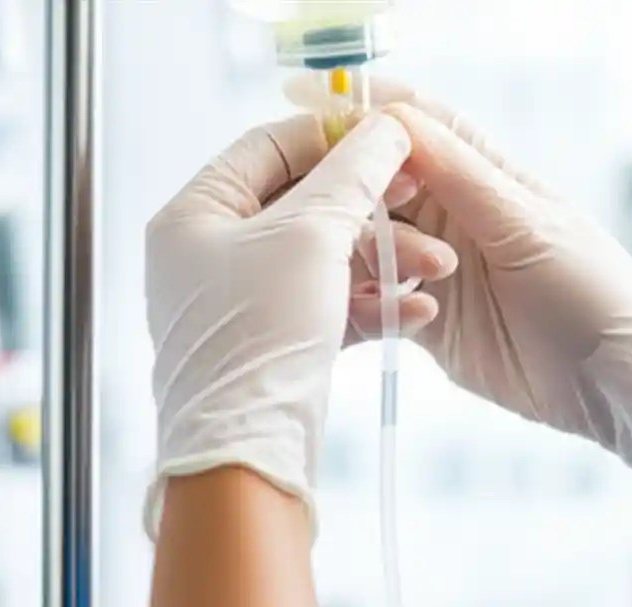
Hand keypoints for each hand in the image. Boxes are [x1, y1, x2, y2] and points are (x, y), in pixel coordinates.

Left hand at [143, 113, 456, 539]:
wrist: (247, 455)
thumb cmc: (259, 338)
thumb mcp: (312, 237)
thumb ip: (354, 172)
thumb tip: (387, 125)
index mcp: (196, 213)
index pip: (269, 145)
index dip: (333, 136)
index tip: (389, 138)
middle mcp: (210, 252)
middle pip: (305, 202)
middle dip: (374, 209)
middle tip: (423, 201)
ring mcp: (243, 301)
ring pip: (325, 257)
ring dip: (385, 259)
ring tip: (435, 269)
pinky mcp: (274, 344)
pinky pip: (327, 305)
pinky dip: (371, 303)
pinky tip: (416, 311)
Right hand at [288, 78, 631, 550]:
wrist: (619, 387)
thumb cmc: (594, 295)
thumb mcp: (527, 227)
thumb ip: (460, 176)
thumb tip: (396, 114)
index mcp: (487, 178)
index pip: (416, 126)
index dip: (363, 111)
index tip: (304, 104)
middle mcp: (459, 216)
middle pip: (381, 184)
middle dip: (345, 187)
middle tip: (311, 205)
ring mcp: (442, 270)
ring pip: (371, 244)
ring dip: (358, 254)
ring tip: (359, 273)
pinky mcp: (433, 323)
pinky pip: (380, 302)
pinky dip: (365, 305)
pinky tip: (364, 313)